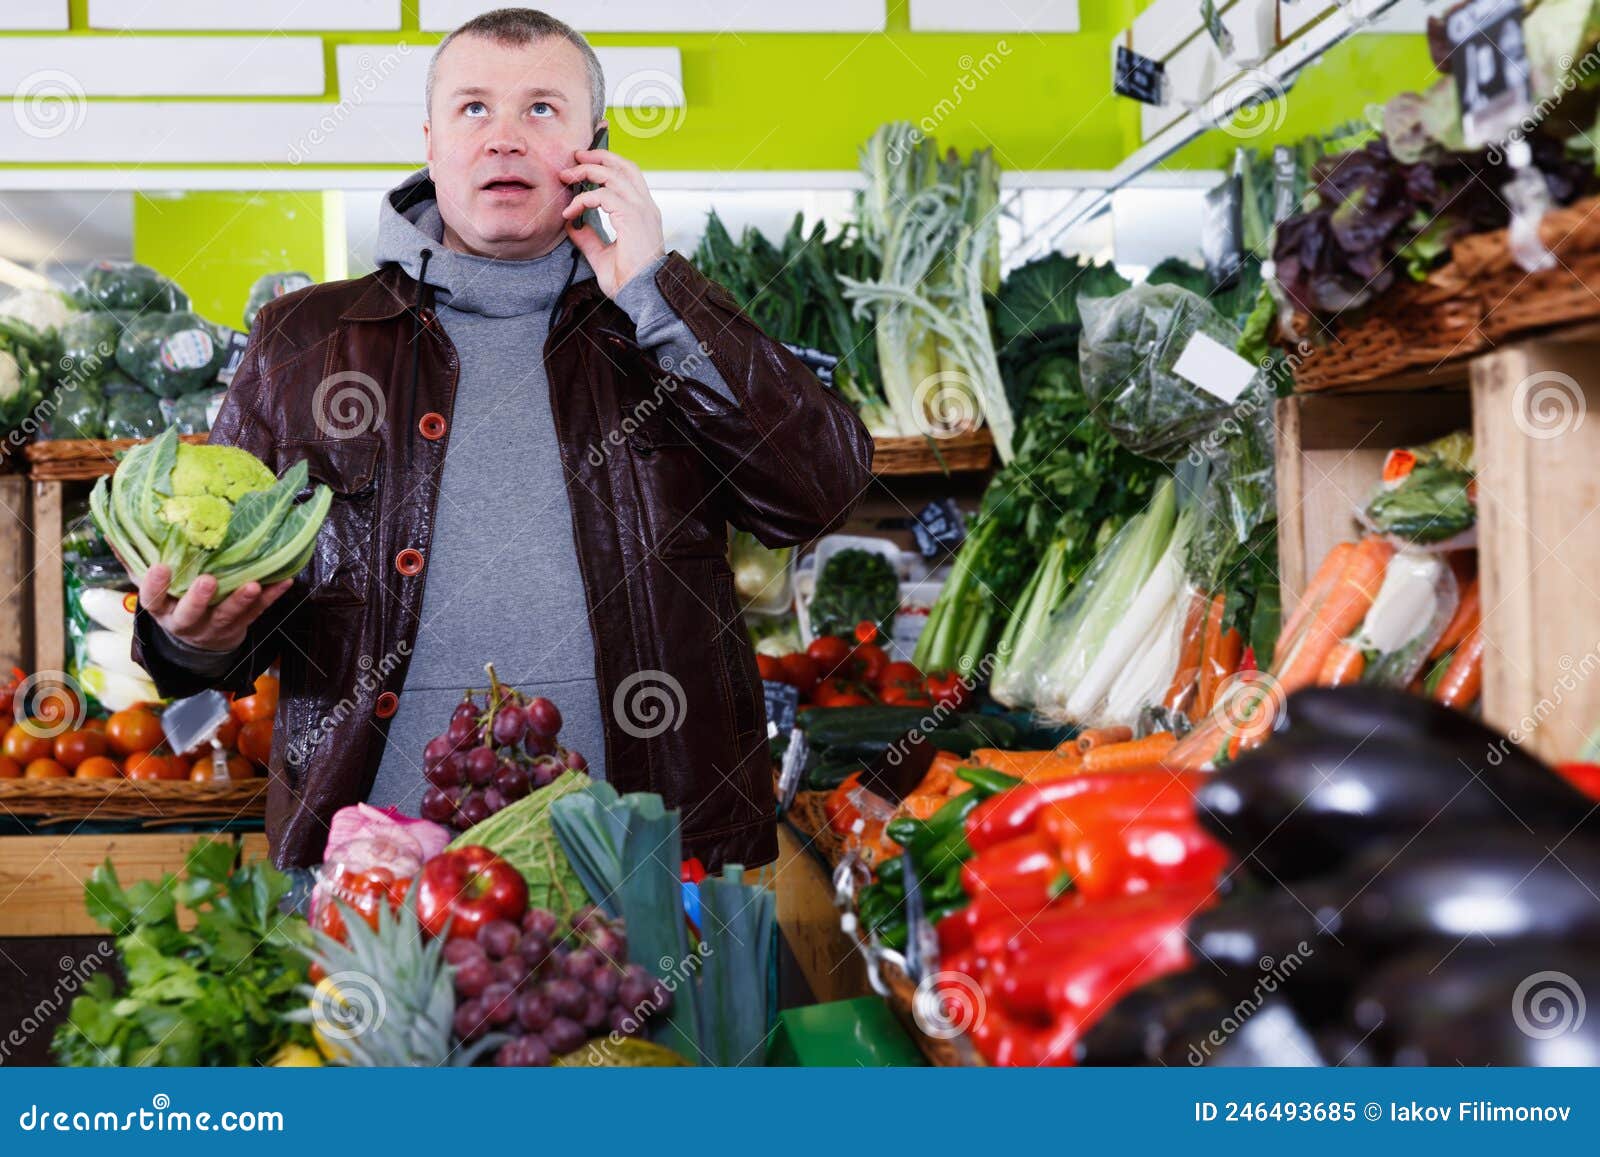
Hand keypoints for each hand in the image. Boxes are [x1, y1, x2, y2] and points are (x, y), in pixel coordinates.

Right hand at [137, 564, 292, 653]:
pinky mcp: (240, 626)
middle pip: (190, 613)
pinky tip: (284, 581)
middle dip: (199, 599)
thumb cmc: (173, 604)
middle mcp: (187, 622)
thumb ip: (133, 562)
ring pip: (228, 616)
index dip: (155, 586)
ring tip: (254, 584)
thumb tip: (110, 529)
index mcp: (162, 610)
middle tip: (208, 581)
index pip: (153, 600)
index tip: (160, 567)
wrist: (197, 645)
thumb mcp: (152, 589)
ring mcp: (215, 627)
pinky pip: (258, 613)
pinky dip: (272, 597)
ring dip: (241, 600)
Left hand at [558, 146, 665, 297]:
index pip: (629, 176)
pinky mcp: (631, 217)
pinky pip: (602, 195)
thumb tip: (572, 225)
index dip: (608, 165)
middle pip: (624, 166)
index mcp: (643, 213)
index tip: (583, 167)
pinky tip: (570, 211)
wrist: (643, 296)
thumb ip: (588, 238)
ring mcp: (641, 210)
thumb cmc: (628, 281)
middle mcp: (645, 207)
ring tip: (566, 176)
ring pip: (612, 174)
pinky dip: (582, 199)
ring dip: (586, 171)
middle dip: (598, 156)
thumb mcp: (602, 255)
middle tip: (574, 157)